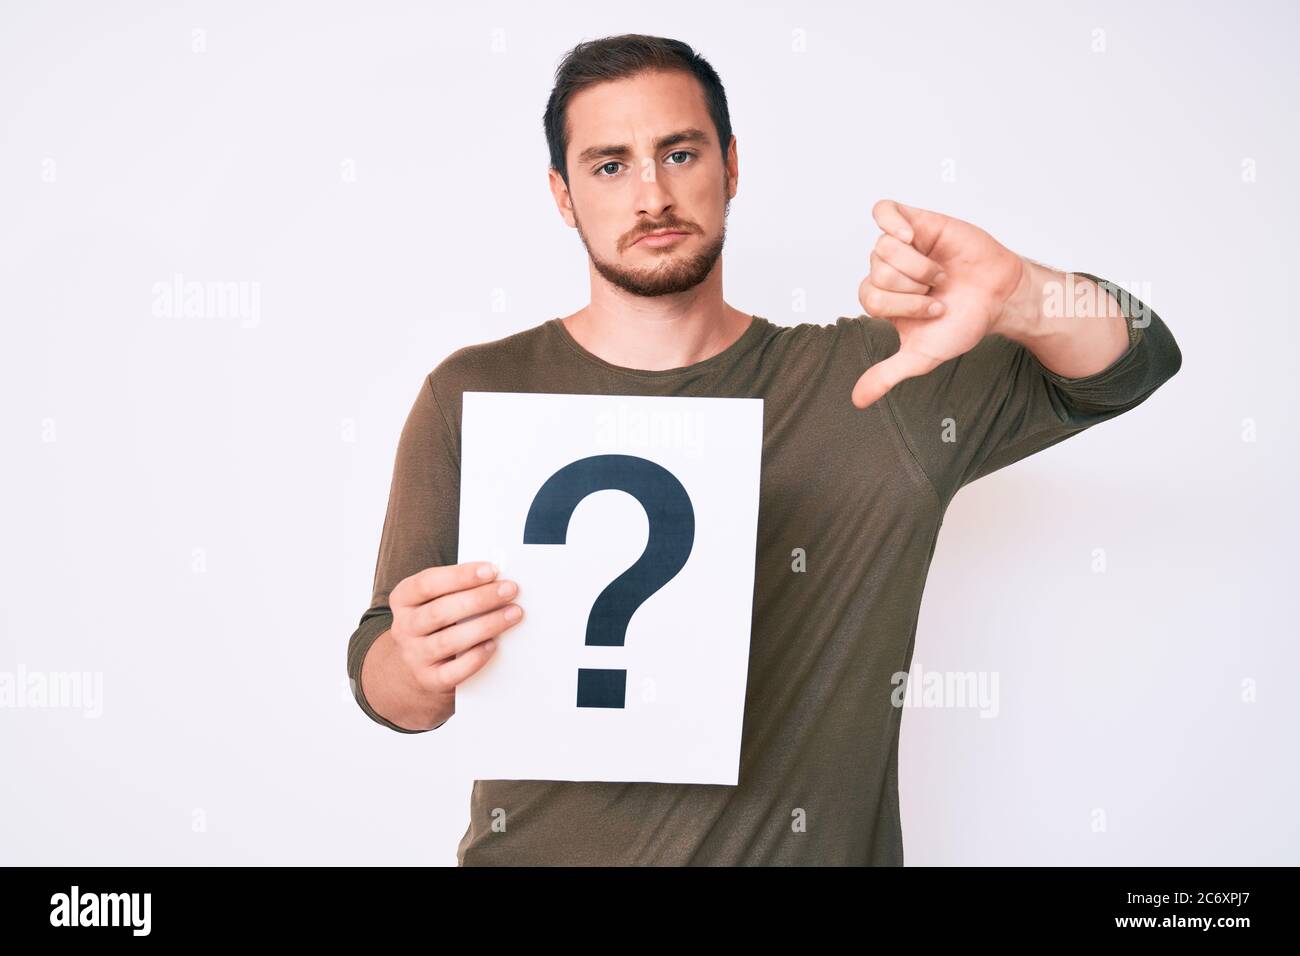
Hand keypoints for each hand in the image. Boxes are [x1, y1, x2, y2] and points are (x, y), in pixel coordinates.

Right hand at [375, 561, 524, 717]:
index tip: (491, 570)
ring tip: (513, 614)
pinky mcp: (429, 680)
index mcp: (403, 599)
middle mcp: (404, 628)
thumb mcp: (435, 600)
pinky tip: (494, 644)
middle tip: (509, 590)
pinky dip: (476, 658)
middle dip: (480, 598)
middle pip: (440, 611)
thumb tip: (496, 579)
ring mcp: (414, 656)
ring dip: (486, 625)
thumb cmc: (436, 624)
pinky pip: (453, 672)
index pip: (427, 583)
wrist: (416, 668)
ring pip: (448, 641)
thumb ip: (458, 588)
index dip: (460, 576)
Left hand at [851, 199, 1027, 408]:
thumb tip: (857, 401)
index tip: (933, 309)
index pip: (869, 297)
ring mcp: (902, 245)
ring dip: (918, 265)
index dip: (902, 305)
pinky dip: (892, 222)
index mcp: (882, 299)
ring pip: (884, 248)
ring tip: (940, 272)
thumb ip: (887, 374)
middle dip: (913, 287)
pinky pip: (884, 210)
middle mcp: (887, 271)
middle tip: (939, 290)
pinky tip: (910, 235)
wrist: (1000, 297)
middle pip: (877, 272)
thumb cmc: (962, 323)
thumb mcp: (921, 355)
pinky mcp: (918, 222)